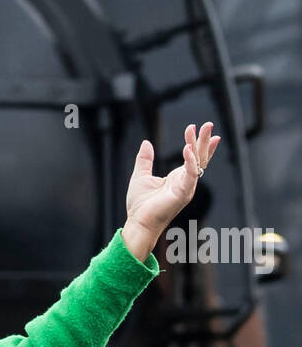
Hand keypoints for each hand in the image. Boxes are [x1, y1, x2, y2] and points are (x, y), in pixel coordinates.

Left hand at [125, 122, 221, 243]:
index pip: (193, 157)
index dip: (196, 142)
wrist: (138, 223)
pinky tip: (188, 148)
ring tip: (203, 130)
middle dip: (205, 140)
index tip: (196, 127)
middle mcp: (186, 182)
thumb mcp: (141, 176)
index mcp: (178, 178)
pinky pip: (190, 174)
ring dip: (201, 146)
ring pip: (198, 163)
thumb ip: (145, 159)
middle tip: (209, 124)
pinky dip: (190, 161)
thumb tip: (147, 142)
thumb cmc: (140, 205)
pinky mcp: (183, 194)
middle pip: (200, 157)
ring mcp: (186, 188)